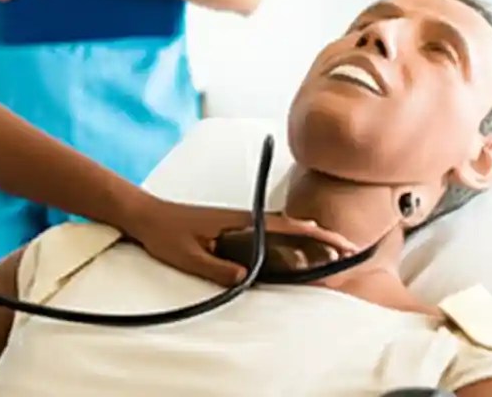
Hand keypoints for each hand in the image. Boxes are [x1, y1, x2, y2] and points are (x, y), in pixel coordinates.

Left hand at [124, 196, 361, 285]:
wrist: (144, 215)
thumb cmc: (164, 233)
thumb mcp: (188, 256)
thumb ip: (216, 268)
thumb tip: (247, 278)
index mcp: (237, 221)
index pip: (285, 227)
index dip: (315, 236)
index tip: (340, 244)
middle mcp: (241, 217)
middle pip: (290, 226)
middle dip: (320, 237)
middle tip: (347, 251)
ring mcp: (236, 220)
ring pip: (279, 228)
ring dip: (305, 238)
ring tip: (330, 252)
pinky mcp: (229, 226)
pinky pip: (265, 231)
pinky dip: (286, 237)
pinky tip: (292, 249)